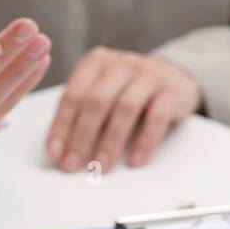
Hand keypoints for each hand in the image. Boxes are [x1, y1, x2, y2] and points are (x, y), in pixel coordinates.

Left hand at [46, 47, 201, 171]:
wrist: (175, 76)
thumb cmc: (127, 89)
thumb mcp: (102, 90)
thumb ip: (80, 111)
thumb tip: (59, 149)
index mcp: (95, 62)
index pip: (72, 95)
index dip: (61, 126)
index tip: (55, 152)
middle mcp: (121, 64)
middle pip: (96, 102)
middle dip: (81, 137)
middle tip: (73, 164)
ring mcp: (149, 74)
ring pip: (124, 109)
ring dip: (110, 142)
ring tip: (101, 167)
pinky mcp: (173, 90)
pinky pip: (157, 118)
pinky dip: (144, 142)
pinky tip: (135, 161)